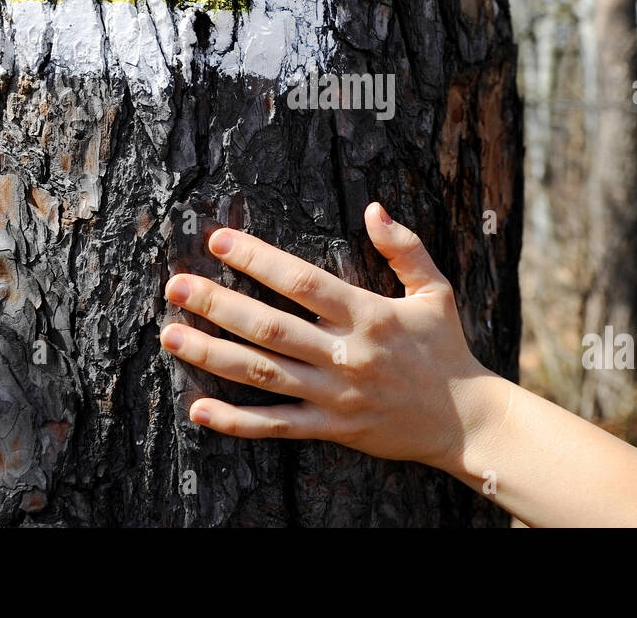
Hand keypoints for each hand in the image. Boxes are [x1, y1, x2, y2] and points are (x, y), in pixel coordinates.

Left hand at [159, 202, 501, 472]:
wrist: (466, 420)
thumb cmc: (446, 349)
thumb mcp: (435, 291)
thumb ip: (404, 247)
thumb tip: (374, 207)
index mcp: (368, 315)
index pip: (302, 283)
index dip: (258, 259)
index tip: (219, 240)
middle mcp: (346, 355)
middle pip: (271, 328)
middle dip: (218, 305)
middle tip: (175, 286)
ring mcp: (335, 396)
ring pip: (262, 375)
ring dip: (212, 355)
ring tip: (170, 336)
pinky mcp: (331, 429)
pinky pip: (275, 426)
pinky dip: (235, 422)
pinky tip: (198, 409)